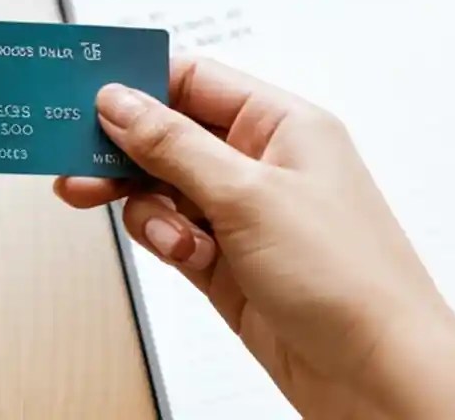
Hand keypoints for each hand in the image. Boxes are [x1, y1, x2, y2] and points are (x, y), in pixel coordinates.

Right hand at [55, 58, 454, 419]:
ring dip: (147, 207)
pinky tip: (185, 256)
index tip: (85, 93)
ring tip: (158, 231)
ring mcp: (242, 213)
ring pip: (161, 187)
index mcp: (282, 125)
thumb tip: (119, 101)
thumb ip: (173, 144)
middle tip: (78, 165)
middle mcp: (261, 163)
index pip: (194, 80)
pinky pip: (170, 232)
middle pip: (168, 135)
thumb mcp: (247, 195)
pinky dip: (165, 241)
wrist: (376, 375)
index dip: (138, 83)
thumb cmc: (348, 277)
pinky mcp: (225, 259)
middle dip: (123, 151)